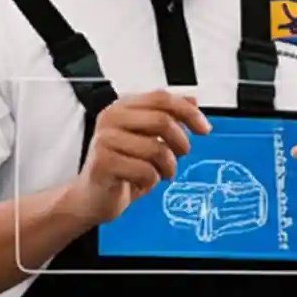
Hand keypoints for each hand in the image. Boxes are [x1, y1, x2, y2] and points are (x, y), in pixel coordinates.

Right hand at [65, 90, 211, 225]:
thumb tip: (192, 100)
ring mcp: (105, 140)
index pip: (161, 98)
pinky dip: (151, 181)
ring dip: (167, 167)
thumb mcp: (147, 138)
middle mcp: (111, 118)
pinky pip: (145, 170)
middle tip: (181, 155)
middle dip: (180, 142)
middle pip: (162, 120)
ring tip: (160, 173)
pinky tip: (141, 182)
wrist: (92, 198)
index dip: (188, 112)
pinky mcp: (103, 163)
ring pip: (156, 148)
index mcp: (122, 107)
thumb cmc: (120, 167)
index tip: (204, 128)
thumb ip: (167, 117)